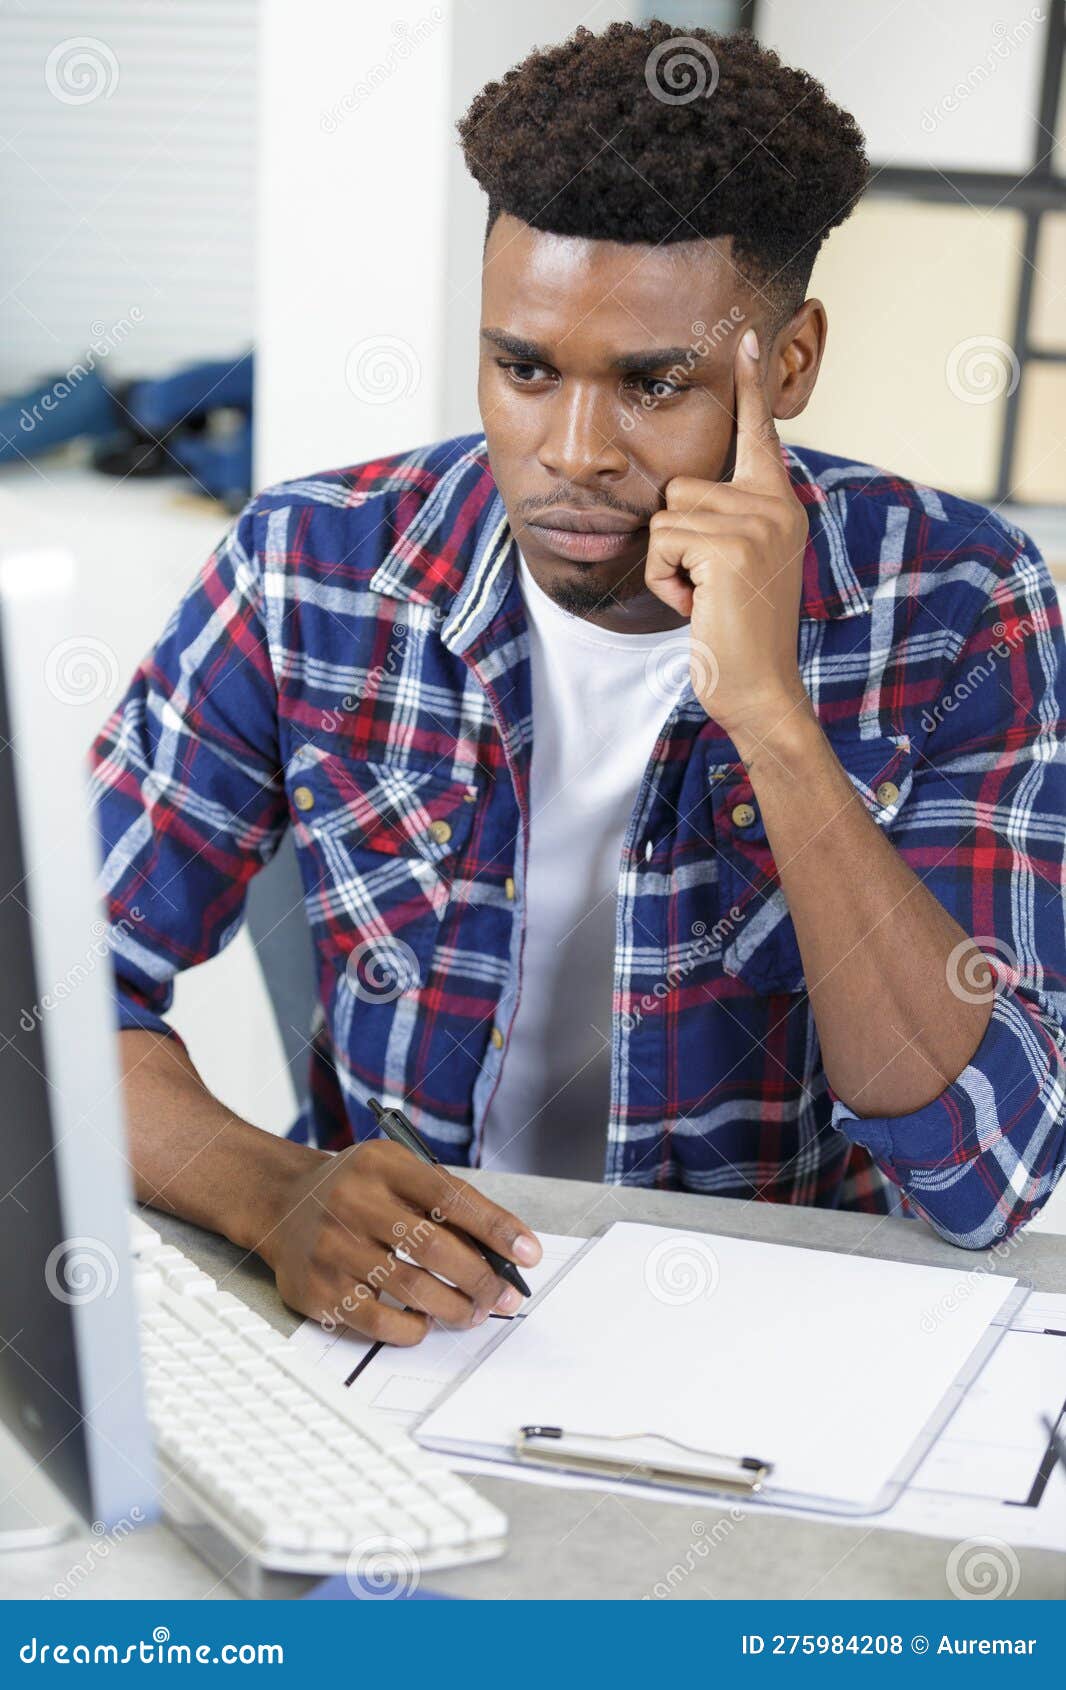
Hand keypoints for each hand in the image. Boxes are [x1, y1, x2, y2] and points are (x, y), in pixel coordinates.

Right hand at [258, 1140, 542, 1344]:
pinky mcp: (316, 1289)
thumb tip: (504, 1249)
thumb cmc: (355, 1190)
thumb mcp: (396, 1172)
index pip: (451, 1196)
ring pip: (411, 1289)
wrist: (281, 1202)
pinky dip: (411, 1328)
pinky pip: (377, 1322)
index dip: (496, 1227)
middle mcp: (353, 1202)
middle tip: (504, 1297)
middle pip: (435, 1247)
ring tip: (473, 1313)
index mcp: (382, 1166)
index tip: (528, 1252)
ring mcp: (332, 1247)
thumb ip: (445, 1201)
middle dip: (481, 1279)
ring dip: (454, 1308)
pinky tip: (423, 1322)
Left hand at [644, 328, 811, 750]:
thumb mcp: (738, 567)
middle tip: (706, 586)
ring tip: (704, 597)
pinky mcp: (730, 547)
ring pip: (666, 515)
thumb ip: (726, 523)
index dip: (753, 387)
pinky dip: (666, 582)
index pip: (762, 436)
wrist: (759, 689)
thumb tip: (683, 498)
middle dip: (675, 541)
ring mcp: (757, 524)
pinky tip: (699, 607)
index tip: (748, 338)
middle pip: (681, 486)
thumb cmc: (737, 634)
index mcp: (779, 505)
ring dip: (668, 565)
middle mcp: (775, 505)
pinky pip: (662, 544)